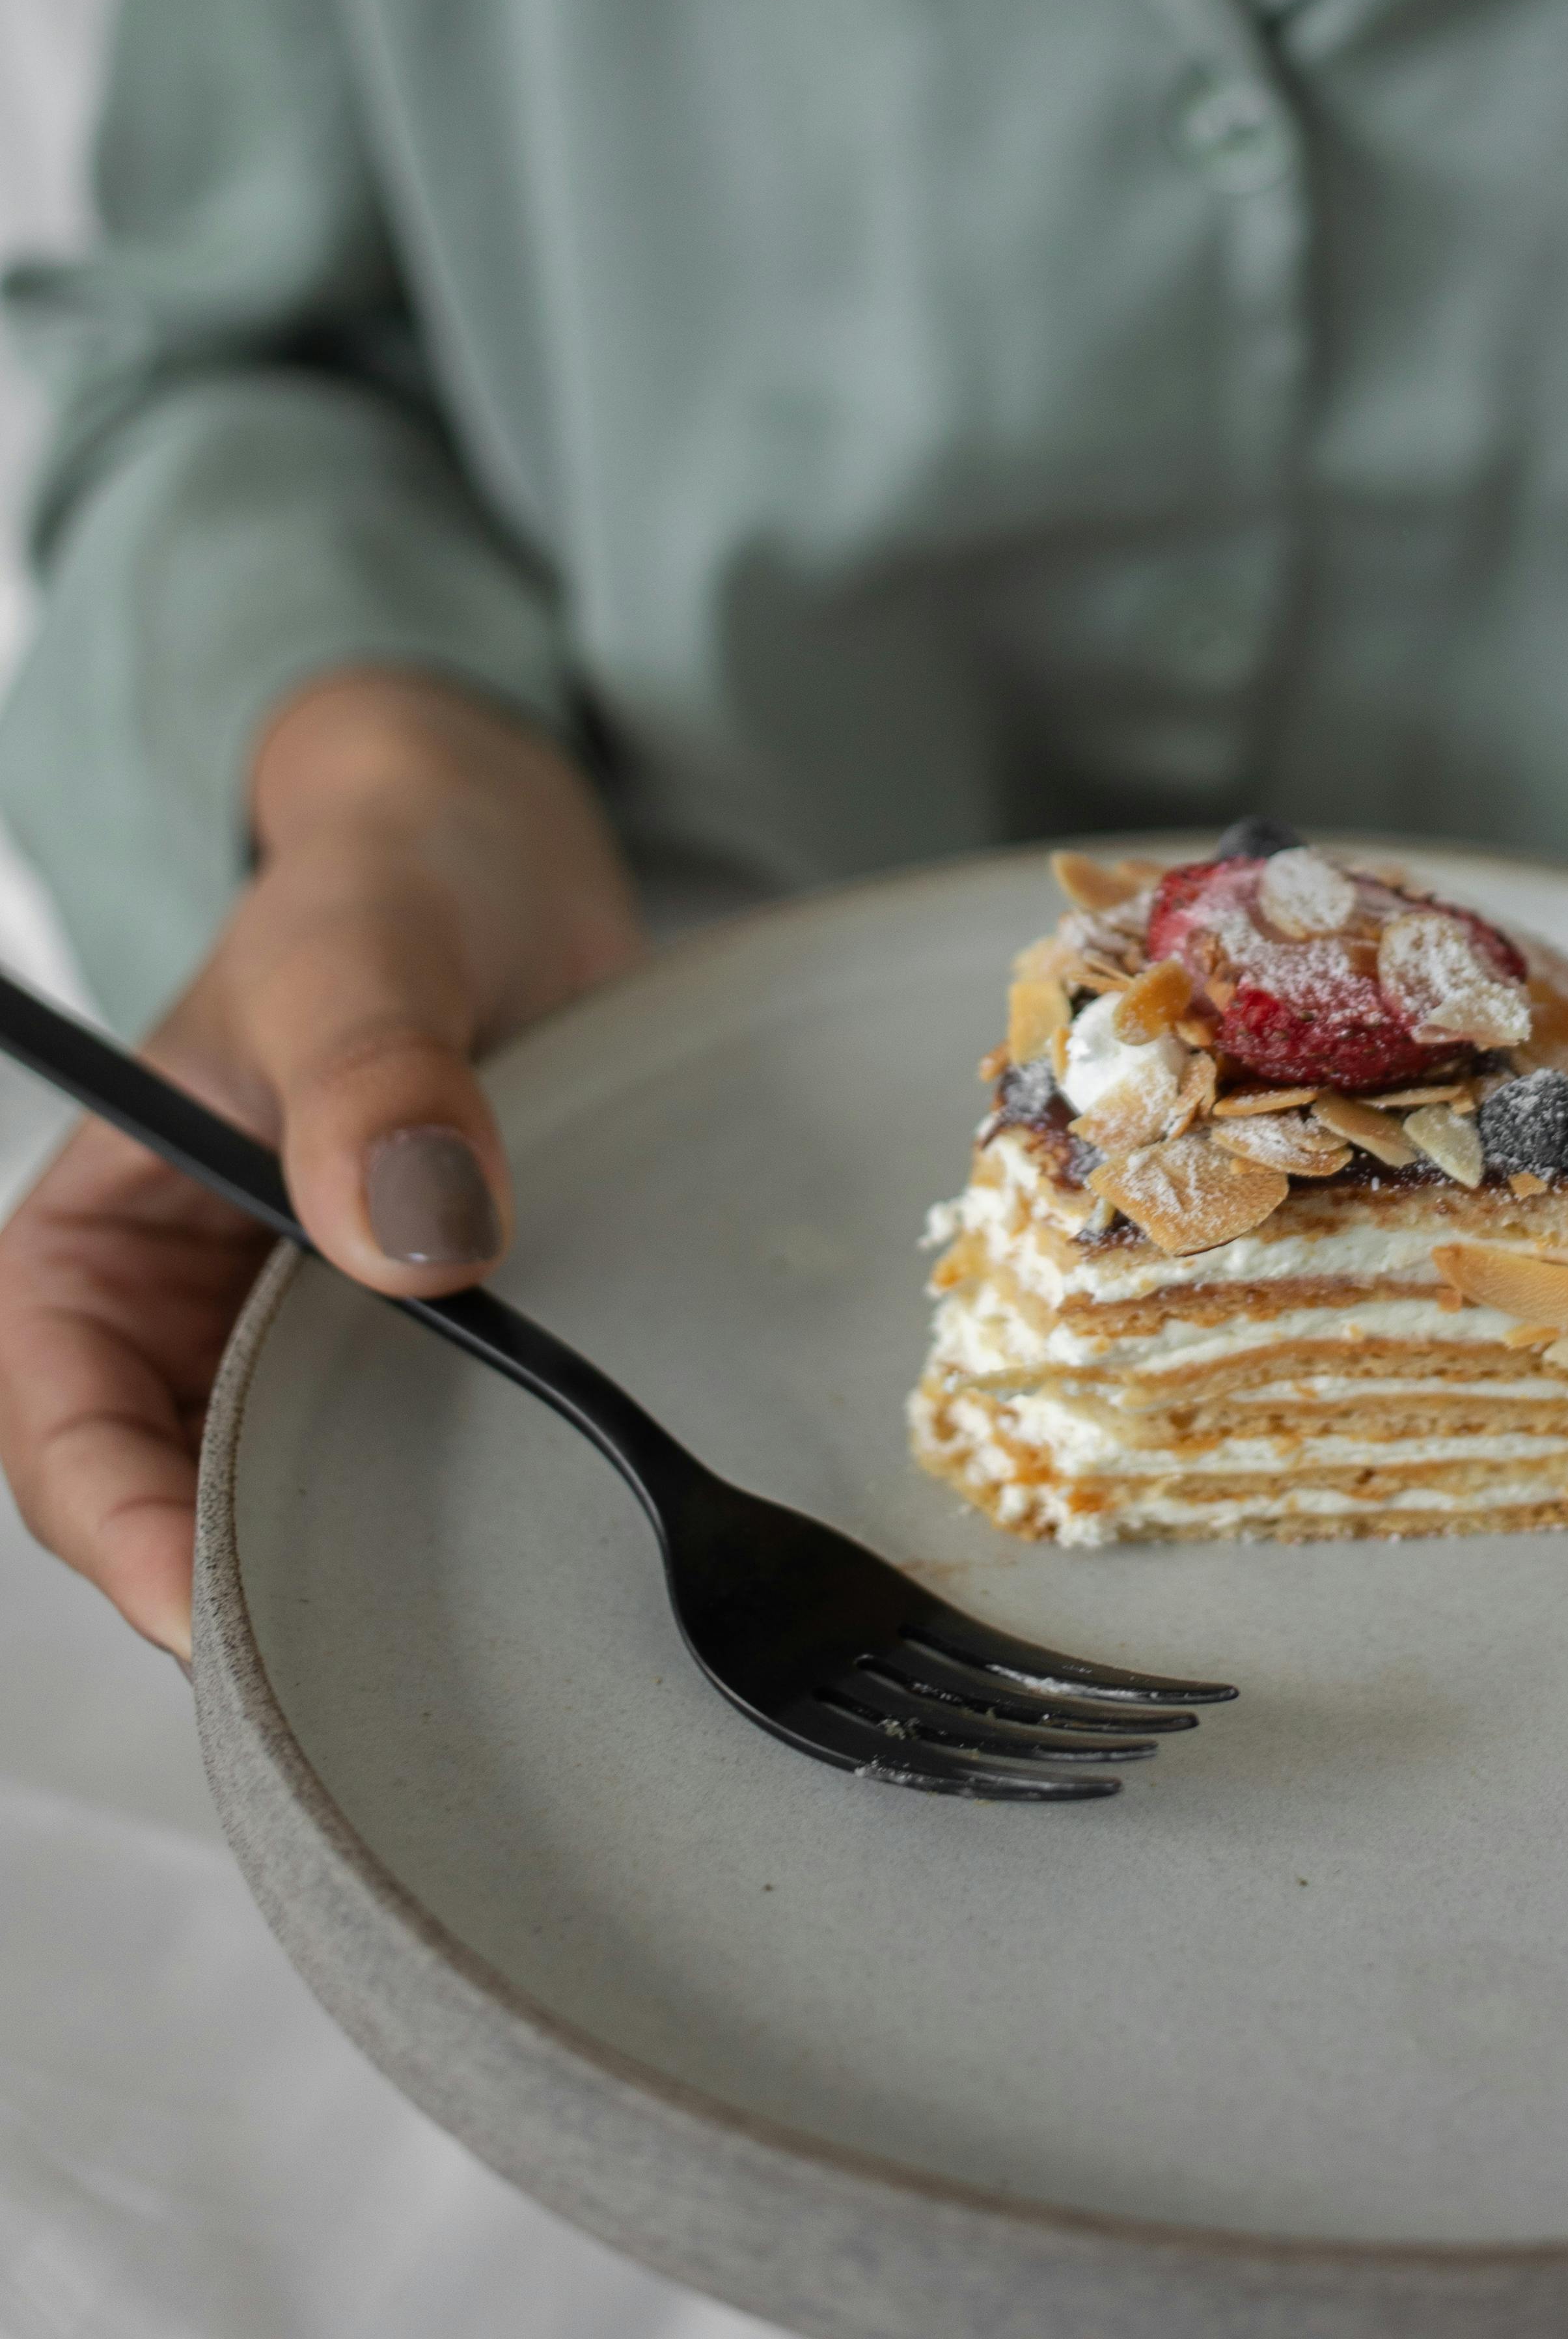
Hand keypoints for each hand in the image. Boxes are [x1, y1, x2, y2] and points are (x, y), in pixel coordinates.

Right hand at [0, 672, 642, 1656]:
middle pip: (175, 1507)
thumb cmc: (390, 878)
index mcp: (96, 1240)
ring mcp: (296, 1340)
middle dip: (255, 1592)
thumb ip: (377, 1073)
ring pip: (292, 1509)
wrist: (501, 864)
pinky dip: (458, 1500)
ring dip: (363, 1558)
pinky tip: (542, 1524)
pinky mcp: (410, 1344)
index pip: (61, 1430)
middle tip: (376, 1667)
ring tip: (470, 1617)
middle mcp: (181, 1312)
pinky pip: (415, 1460)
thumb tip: (408, 1230)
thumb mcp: (368, 947)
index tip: (222, 1618)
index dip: (124, 1536)